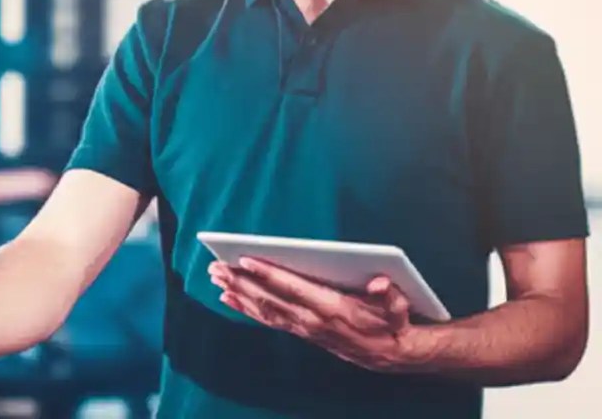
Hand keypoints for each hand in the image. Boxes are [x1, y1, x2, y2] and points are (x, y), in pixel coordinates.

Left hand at [209, 258, 422, 372]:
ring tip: (215, 278)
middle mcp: (312, 320)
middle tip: (216, 266)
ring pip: (264, 309)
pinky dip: (246, 309)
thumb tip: (379, 283)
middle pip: (270, 298)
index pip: (293, 288)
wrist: (390, 353)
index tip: (245, 259)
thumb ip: (389, 293)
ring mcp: (303, 328)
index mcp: (331, 308)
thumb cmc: (392, 321)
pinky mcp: (300, 332)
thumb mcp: (398, 305)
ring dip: (238, 293)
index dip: (268, 274)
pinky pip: (267, 319)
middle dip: (241, 282)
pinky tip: (229, 298)